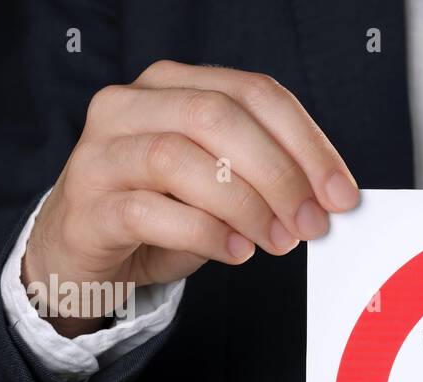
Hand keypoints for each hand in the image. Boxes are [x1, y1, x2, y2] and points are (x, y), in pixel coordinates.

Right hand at [22, 60, 357, 334]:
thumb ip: (264, 179)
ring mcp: (100, 154)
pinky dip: (203, 233)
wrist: (81, 254)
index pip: (252, 93)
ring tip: (277, 241)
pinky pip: (148, 211)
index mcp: (171, 86)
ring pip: (178, 157)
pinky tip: (235, 252)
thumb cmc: (158, 215)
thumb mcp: (217, 186)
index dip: (307, 142)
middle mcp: (129, 106)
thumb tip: (327, 199)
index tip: (341, 194)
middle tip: (312, 222)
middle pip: (216, 116)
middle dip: (279, 173)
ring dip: (244, 204)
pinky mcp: (87, 207)